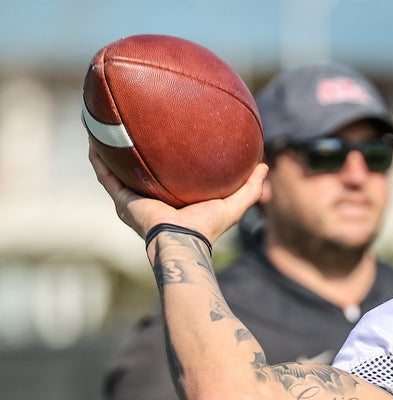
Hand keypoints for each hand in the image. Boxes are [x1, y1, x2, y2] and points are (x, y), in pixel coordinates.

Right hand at [88, 145, 266, 247]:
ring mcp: (133, 202)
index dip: (166, 162)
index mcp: (173, 203)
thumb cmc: (207, 229)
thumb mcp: (233, 205)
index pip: (167, 180)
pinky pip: (105, 177)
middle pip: (139, 174)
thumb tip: (263, 165)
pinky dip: (99, 160)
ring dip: (110, 152)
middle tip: (134, 129)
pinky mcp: (122, 202)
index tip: (168, 142)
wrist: (182, 243)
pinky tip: (94, 141)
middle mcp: (150, 202)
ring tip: (106, 128)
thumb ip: (250, 188)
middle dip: (135, 154)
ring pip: (117, 172)